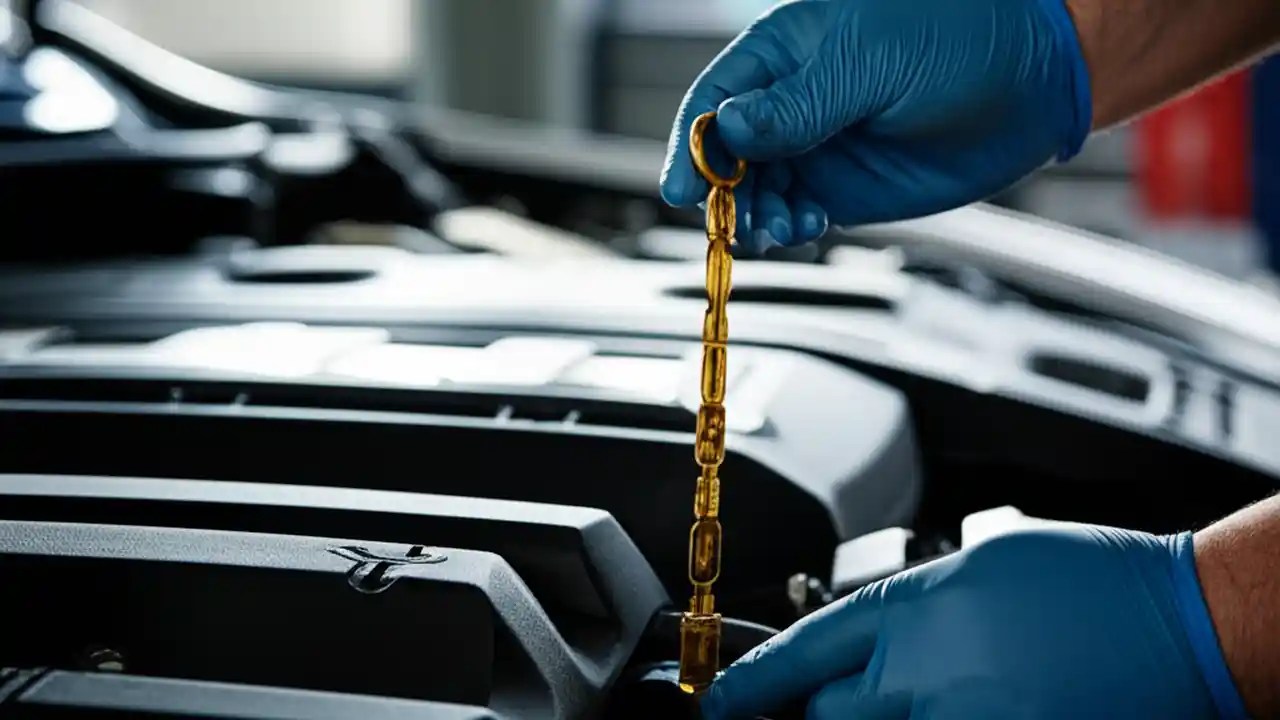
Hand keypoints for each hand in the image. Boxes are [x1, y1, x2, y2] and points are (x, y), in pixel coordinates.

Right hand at [659, 0, 1091, 254]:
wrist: (1034, 76)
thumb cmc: (957, 36)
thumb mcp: (868, 63)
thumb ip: (796, 105)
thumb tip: (726, 128)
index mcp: (783, 53)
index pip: (713, 100)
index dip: (692, 145)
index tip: (681, 188)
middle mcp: (789, 101)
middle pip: (725, 155)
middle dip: (722, 191)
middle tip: (736, 220)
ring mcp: (815, 146)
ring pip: (755, 191)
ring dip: (753, 216)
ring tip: (777, 227)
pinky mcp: (842, 186)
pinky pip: (794, 212)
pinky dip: (788, 226)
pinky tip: (805, 225)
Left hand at [701, 526, 1248, 718]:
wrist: (1180, 622)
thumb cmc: (1091, 580)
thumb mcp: (977, 563)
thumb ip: (911, 605)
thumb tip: (870, 635)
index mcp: (916, 610)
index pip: (803, 652)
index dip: (748, 682)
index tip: (717, 702)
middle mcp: (929, 676)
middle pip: (826, 714)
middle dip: (816, 710)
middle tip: (823, 700)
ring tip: (923, 692)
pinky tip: (963, 704)